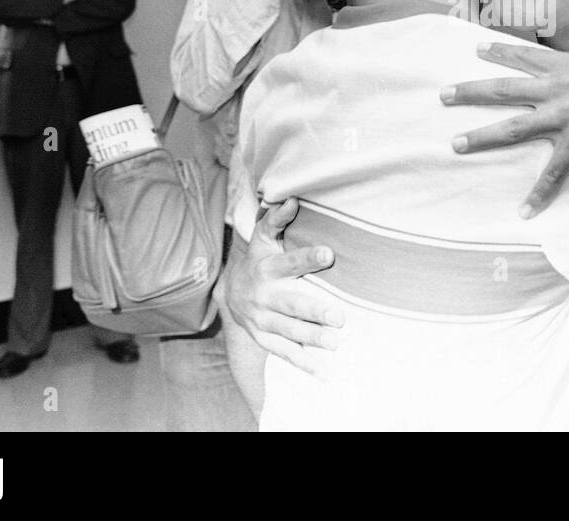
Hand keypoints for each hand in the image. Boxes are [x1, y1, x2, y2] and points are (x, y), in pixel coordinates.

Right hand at [221, 197, 343, 375]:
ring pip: (288, 331)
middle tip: (339, 316)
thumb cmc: (259, 259)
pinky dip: (303, 363)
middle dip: (314, 311)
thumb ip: (277, 220)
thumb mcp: (264, 238)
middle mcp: (263, 296)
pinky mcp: (264, 338)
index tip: (329, 254)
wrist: (229, 292)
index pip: (288, 263)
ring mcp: (262, 320)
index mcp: (266, 268)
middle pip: (290, 304)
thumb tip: (292, 198)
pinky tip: (324, 371)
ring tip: (335, 342)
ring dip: (311, 338)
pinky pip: (284, 352)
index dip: (307, 258)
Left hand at [441, 42, 568, 216]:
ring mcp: (560, 118)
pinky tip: (525, 212)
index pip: (523, 56)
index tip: (475, 49)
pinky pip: (553, 174)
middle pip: (502, 90)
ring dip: (480, 137)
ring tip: (455, 144)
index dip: (497, 52)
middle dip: (469, 92)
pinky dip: (539, 195)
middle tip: (443, 94)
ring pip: (511, 129)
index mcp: (564, 66)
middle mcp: (554, 90)